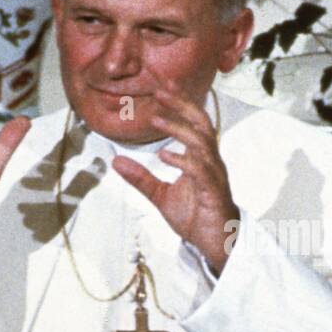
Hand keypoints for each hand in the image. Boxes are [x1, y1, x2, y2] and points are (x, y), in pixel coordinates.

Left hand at [110, 81, 238, 273]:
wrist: (215, 244)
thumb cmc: (195, 217)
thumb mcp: (160, 196)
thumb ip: (141, 178)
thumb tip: (116, 161)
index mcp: (201, 158)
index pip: (194, 123)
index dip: (181, 103)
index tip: (163, 87)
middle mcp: (211, 161)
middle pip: (201, 124)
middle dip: (182, 105)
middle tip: (161, 90)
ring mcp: (214, 175)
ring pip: (202, 143)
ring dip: (179, 129)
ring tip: (157, 121)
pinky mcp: (213, 192)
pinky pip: (200, 171)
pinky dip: (183, 161)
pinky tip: (165, 156)